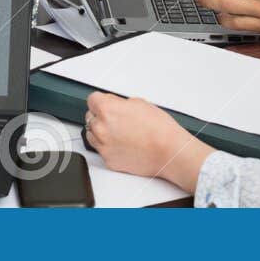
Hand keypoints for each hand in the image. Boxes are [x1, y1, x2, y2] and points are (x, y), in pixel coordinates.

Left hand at [85, 91, 212, 190]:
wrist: (168, 151)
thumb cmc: (158, 128)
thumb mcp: (137, 103)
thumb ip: (117, 103)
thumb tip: (111, 104)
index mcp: (106, 109)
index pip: (91, 100)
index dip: (102, 101)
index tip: (106, 104)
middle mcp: (101, 128)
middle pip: (90, 117)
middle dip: (101, 116)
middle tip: (117, 120)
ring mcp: (103, 145)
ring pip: (92, 134)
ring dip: (101, 132)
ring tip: (120, 133)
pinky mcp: (108, 160)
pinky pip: (101, 150)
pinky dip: (109, 147)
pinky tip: (124, 144)